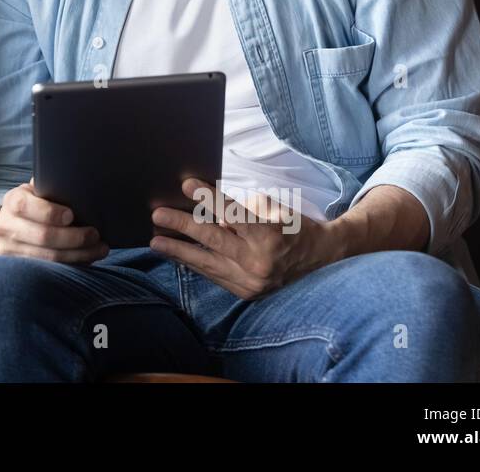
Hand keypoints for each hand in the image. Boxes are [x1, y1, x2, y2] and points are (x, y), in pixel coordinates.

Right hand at [0, 180, 107, 262]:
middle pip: (42, 236)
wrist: (10, 228)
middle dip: (74, 237)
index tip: (71, 215)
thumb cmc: (33, 206)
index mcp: (12, 201)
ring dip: (79, 254)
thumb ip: (51, 187)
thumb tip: (76, 185)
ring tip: (100, 249)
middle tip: (95, 234)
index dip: (49, 212)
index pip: (25, 206)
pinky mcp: (18, 268)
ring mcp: (9, 250)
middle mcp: (5, 226)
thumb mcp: (36, 192)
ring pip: (49, 257)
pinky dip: (72, 265)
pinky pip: (50, 271)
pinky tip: (88, 259)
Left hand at [148, 178, 333, 299]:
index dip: (207, 198)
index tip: (186, 185)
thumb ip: (238, 209)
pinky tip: (177, 254)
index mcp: (270, 237)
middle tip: (158, 215)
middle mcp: (260, 263)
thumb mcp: (272, 210)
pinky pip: (214, 276)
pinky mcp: (247, 293)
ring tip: (156, 240)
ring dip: (179, 251)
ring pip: (208, 263)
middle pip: (213, 241)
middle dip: (182, 226)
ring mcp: (253, 282)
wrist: (323, 259)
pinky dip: (195, 264)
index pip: (232, 214)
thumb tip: (203, 202)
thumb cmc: (295, 227)